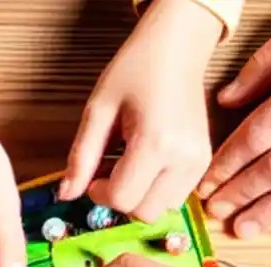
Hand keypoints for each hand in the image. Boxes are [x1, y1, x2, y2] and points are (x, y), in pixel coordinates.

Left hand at [59, 0, 220, 222]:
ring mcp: (198, 162)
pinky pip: (176, 197)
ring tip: (131, 164)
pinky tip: (147, 164)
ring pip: (162, 209)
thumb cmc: (135, 71)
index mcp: (156, 143)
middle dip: (121, 199)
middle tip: (110, 172)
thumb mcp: (98, 110)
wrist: (176, 50)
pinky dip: (157, 190)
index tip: (93, 177)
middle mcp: (183, 158)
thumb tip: (65, 194)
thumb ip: (81, 157)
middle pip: (144, 212)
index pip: (122, 199)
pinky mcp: (204, 162)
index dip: (99, 194)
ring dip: (140, 197)